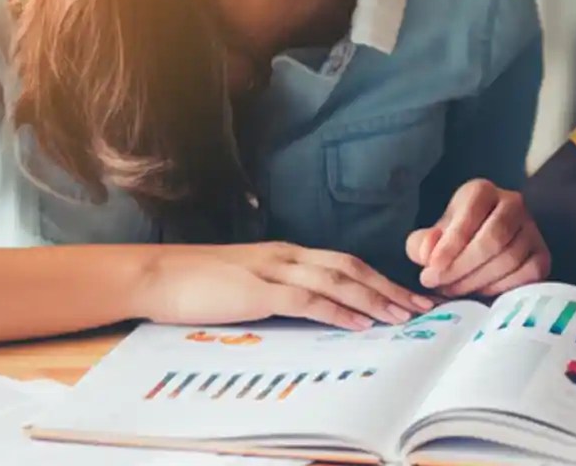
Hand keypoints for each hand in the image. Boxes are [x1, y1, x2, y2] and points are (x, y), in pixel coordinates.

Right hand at [134, 242, 434, 330]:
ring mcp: (272, 271)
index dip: (378, 279)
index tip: (405, 296)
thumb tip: (308, 309)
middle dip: (389, 287)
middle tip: (421, 306)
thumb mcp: (245, 282)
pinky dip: (337, 310)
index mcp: (285, 253)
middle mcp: (286, 256)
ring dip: (374, 299)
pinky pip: (307, 299)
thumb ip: (277, 290)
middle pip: (351, 267)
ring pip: (337, 281)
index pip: (344, 263)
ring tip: (402, 316)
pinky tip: (359, 322)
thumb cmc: (195, 283)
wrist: (154, 275)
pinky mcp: (257, 291)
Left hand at [406, 179, 550, 297]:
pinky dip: (501, 287)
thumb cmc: (455, 238)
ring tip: (454, 290)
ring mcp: (532, 229)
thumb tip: (429, 254)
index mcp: (482, 191)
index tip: (432, 268)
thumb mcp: (432, 236)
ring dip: (477, 281)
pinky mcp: (542, 254)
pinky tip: (481, 291)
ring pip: (509, 259)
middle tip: (440, 284)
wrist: (484, 243)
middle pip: (492, 239)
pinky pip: (526, 275)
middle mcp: (513, 204)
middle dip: (462, 267)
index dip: (450, 244)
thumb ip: (421, 244)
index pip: (469, 215)